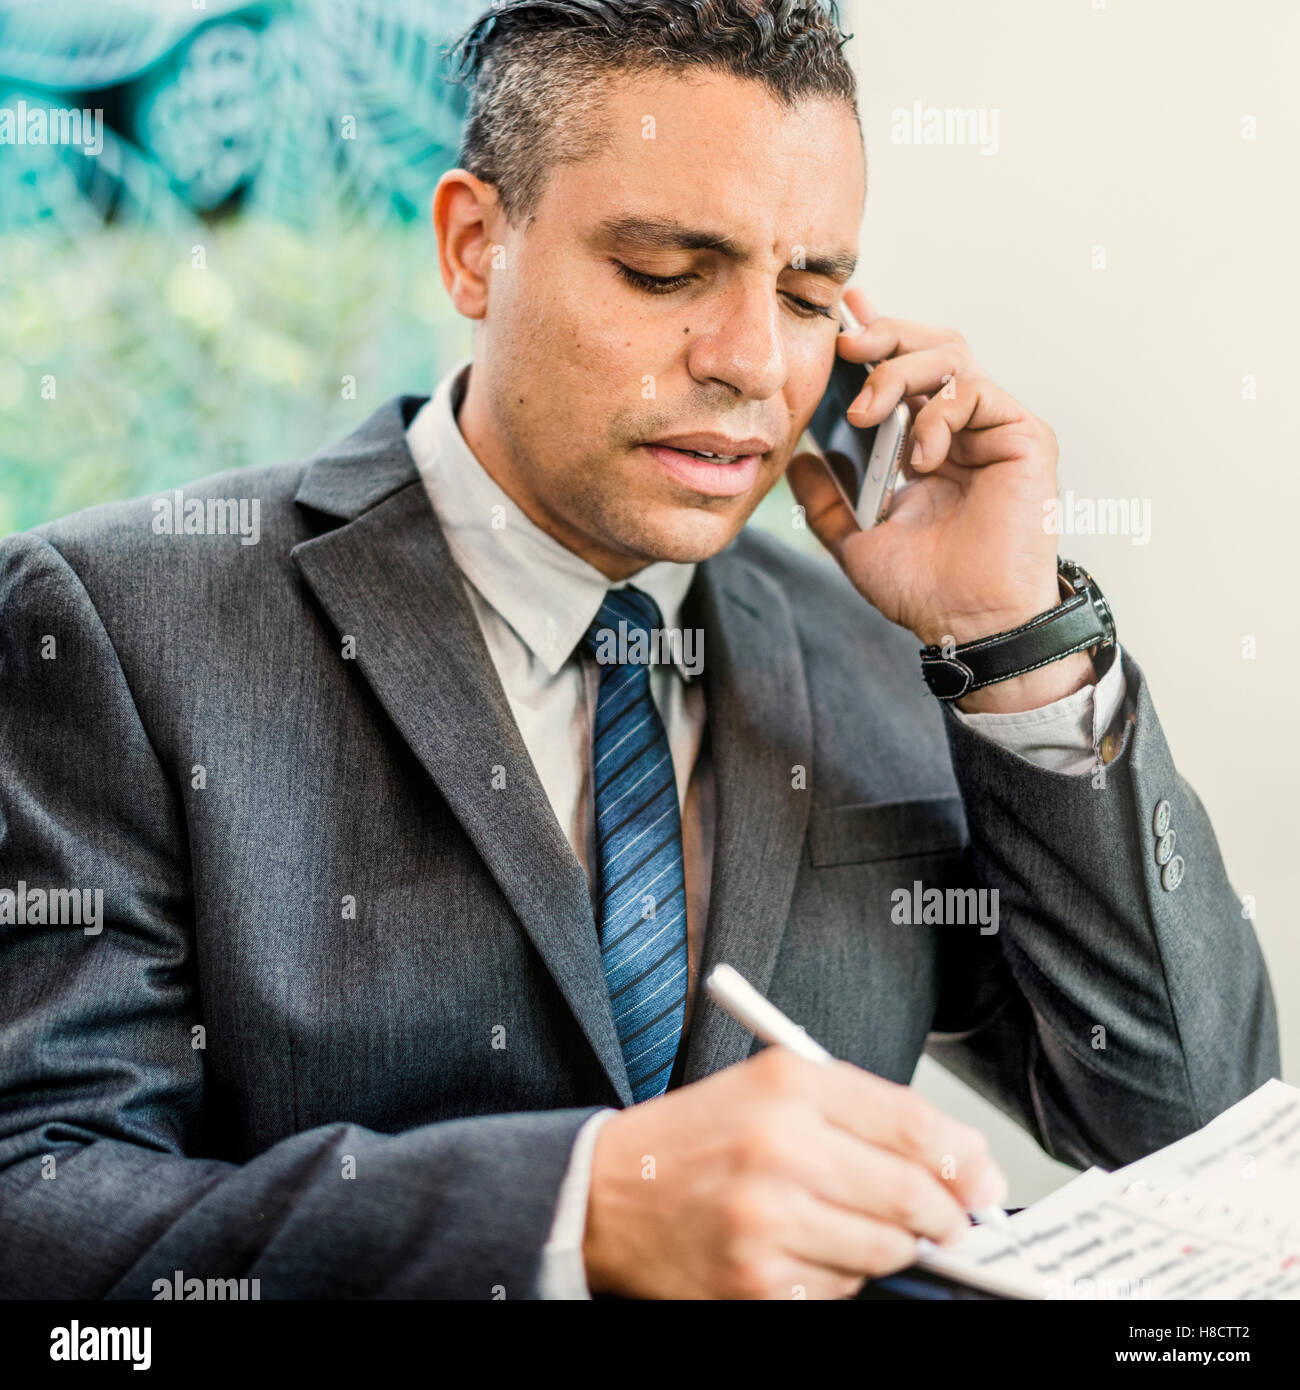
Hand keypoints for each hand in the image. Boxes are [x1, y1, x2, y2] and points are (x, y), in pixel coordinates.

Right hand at [582, 1046, 1006, 1299]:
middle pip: (911, 1195)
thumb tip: (961, 1161)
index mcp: (788, 1087)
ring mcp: (766, 1222)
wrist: (608, 1194)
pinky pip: (840, 1291)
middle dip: (941, 1214)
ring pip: (883, 1251)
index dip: (962, 1158)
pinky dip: (838, 1275)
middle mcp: (779, 1149)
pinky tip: (805, 1248)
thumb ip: (866, 1111)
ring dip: (886, 1246)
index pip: (912, 1124)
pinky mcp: (754, 1283)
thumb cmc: (699, 1138)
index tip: (981, 1178)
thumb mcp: (775, 1087)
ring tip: (848, 1223)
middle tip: (942, 1218)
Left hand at [786, 289, 1093, 712]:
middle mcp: (963, 429)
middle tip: (845, 348)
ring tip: (868, 415)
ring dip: (901, 374)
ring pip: (951, 355)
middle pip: (930, 346)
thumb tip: (799, 461)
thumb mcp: (857, 539)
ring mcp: (995, 429)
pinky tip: (918, 457)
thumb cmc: (924, 589)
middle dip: (884, 336)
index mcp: (928, 443)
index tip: (842, 313)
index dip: (877, 334)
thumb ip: (827, 500)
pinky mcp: (1023, 436)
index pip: (905, 370)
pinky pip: (975, 391)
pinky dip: (937, 415)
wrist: (966, 622)